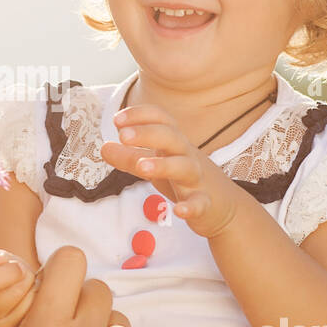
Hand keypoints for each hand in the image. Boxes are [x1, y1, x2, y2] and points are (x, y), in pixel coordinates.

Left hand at [99, 103, 242, 238]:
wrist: (223, 205)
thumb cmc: (182, 179)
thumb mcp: (154, 165)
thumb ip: (129, 157)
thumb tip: (103, 147)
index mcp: (173, 142)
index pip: (160, 119)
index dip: (140, 115)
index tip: (117, 120)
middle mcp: (186, 155)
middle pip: (171, 136)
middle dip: (148, 133)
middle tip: (124, 135)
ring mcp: (197, 178)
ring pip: (185, 166)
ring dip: (164, 165)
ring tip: (142, 167)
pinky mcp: (204, 203)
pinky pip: (199, 203)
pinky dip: (190, 206)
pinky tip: (178, 211)